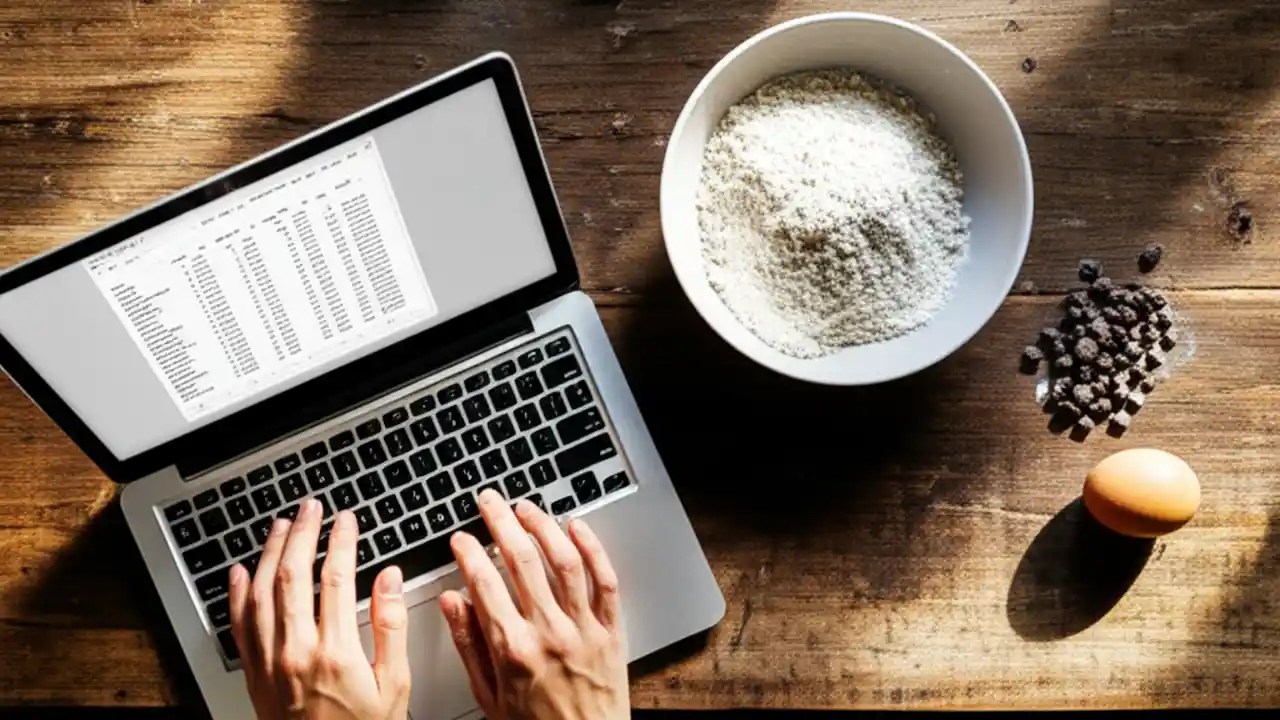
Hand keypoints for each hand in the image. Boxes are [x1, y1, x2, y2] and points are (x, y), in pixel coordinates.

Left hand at [228, 498, 411, 719]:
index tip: (346, 520)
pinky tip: (240, 571)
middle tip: (311, 507)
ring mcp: (269, 663)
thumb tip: (389, 579)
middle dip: (302, 533)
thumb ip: (391, 627)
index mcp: (335, 653)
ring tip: (282, 525)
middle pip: (291, 576)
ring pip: (260, 593)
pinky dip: (236, 594)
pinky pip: (238, 625)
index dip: (340, 541)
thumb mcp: (394, 685)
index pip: (335, 578)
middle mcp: (295, 653)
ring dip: (269, 553)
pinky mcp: (254, 674)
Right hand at [440, 489, 628, 719]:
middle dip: (501, 522)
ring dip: (542, 526)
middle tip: (489, 502)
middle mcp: (549, 634)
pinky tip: (577, 527)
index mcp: (512, 650)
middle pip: (522, 560)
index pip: (484, 584)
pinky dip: (592, 548)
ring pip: (563, 561)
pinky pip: (605, 580)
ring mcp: (584, 629)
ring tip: (526, 508)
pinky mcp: (611, 631)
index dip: (469, 553)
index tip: (461, 539)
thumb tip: (452, 603)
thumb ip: (469, 645)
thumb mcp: (488, 697)